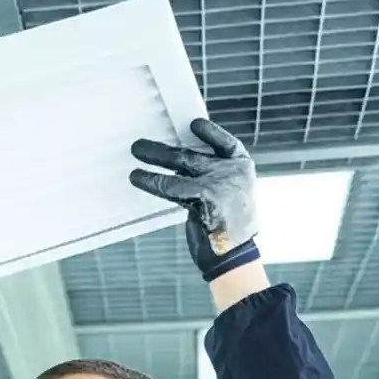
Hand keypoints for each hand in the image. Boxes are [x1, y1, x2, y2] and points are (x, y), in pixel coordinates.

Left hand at [129, 118, 260, 281]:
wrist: (234, 255)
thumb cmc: (226, 224)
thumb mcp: (228, 193)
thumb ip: (211, 176)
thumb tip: (177, 161)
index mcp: (242, 169)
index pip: (227, 144)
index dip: (211, 133)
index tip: (194, 124)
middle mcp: (233, 173)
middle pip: (194, 155)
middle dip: (164, 149)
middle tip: (139, 144)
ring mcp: (220, 186)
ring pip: (182, 164)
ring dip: (155, 157)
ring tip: (136, 151)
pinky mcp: (204, 200)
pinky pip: (172, 187)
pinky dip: (153, 181)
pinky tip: (138, 178)